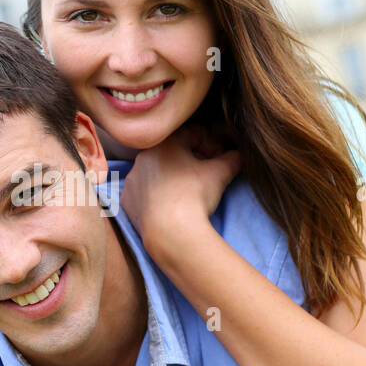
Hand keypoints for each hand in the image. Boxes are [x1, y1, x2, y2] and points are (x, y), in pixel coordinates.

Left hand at [120, 129, 240, 258]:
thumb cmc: (195, 196)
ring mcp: (132, 178)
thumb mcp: (221, 173)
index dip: (211, 144)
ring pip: (157, 171)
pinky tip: (170, 205)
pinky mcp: (127, 199)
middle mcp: (143, 156)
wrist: (169, 231)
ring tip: (189, 192)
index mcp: (165, 143)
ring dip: (173, 176)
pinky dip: (157, 194)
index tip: (220, 159)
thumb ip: (233, 158)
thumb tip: (239, 155)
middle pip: (173, 152)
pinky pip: (144, 190)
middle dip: (192, 159)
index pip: (193, 134)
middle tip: (207, 174)